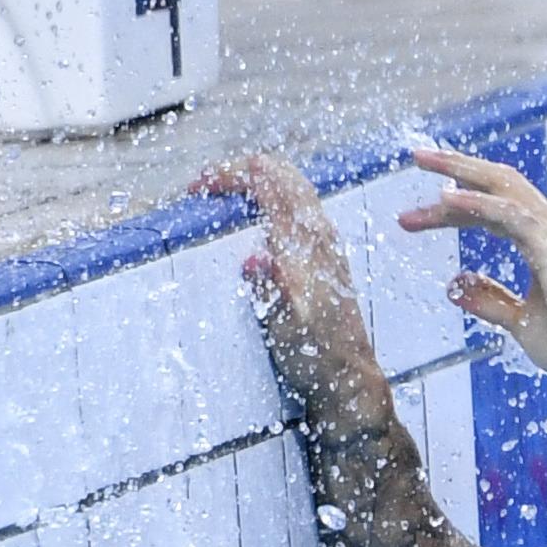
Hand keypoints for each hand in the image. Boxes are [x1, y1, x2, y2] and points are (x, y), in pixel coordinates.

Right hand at [193, 154, 388, 431]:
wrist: (348, 377)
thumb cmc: (314, 356)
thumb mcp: (285, 330)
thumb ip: (269, 289)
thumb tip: (253, 258)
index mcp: (305, 245)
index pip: (267, 184)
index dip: (230, 175)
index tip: (198, 186)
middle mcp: (319, 235)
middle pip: (282, 175)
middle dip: (241, 169)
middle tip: (206, 183)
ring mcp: (327, 242)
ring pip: (294, 187)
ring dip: (258, 178)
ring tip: (226, 189)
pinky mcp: (328, 254)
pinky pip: (301, 205)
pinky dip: (274, 194)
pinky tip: (261, 212)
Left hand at [397, 147, 546, 389]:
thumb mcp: (525, 324)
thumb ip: (493, 302)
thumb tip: (456, 285)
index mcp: (545, 243)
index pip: (493, 210)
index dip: (453, 205)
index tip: (412, 216)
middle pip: (498, 183)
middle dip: (455, 167)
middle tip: (417, 155)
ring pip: (503, 187)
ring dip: (460, 174)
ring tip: (423, 163)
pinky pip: (511, 216)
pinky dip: (477, 203)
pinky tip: (447, 199)